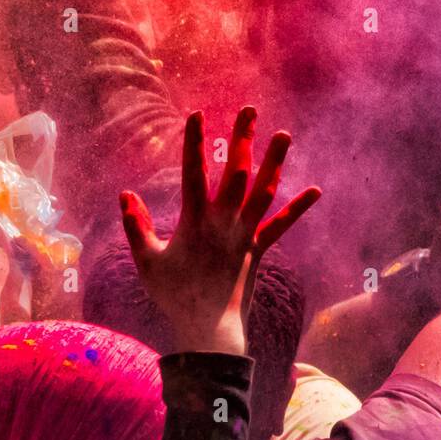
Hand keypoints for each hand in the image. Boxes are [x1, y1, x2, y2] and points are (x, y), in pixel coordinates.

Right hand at [119, 108, 319, 354]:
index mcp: (195, 219)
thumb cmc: (175, 296)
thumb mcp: (147, 261)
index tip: (196, 114)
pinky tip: (315, 191)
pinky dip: (298, 208)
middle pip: (235, 171)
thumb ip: (136, 226)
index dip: (194, 141)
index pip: (193, 170)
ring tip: (285, 135)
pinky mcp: (259, 249)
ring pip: (263, 190)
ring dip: (275, 161)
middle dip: (242, 138)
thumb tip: (125, 194)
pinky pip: (281, 225)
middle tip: (250, 109)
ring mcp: (245, 233)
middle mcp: (224, 220)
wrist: (209, 330)